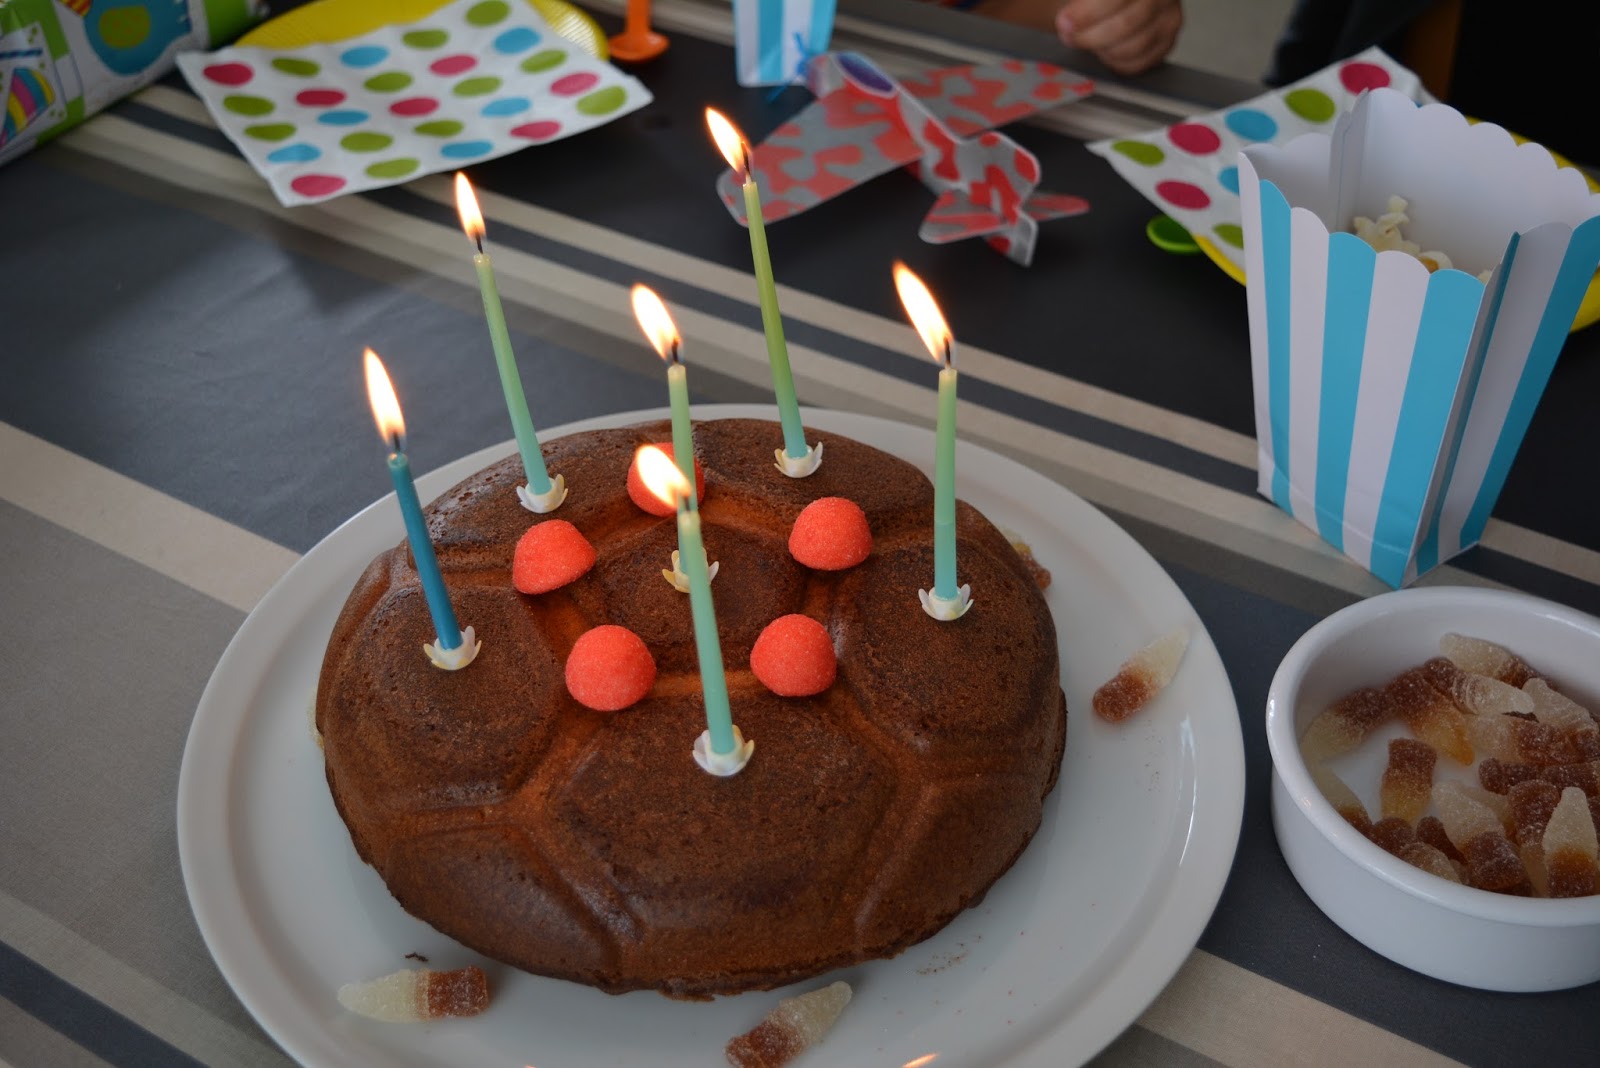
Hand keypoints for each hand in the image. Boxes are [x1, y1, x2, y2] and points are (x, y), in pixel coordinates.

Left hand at [1055, 0, 1181, 74]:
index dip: (1089, 13)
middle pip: (1127, 23)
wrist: (1110, 2)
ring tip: (1085, 40)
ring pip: (1135, 45)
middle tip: (1069, 36)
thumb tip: (1067, 20)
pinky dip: (1116, 61)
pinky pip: (1141, 61)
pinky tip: (1103, 50)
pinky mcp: (1168, 40)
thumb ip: (1079, 2)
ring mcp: (1171, 16)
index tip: (1065, 23)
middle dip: (1090, 36)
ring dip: (1102, 49)